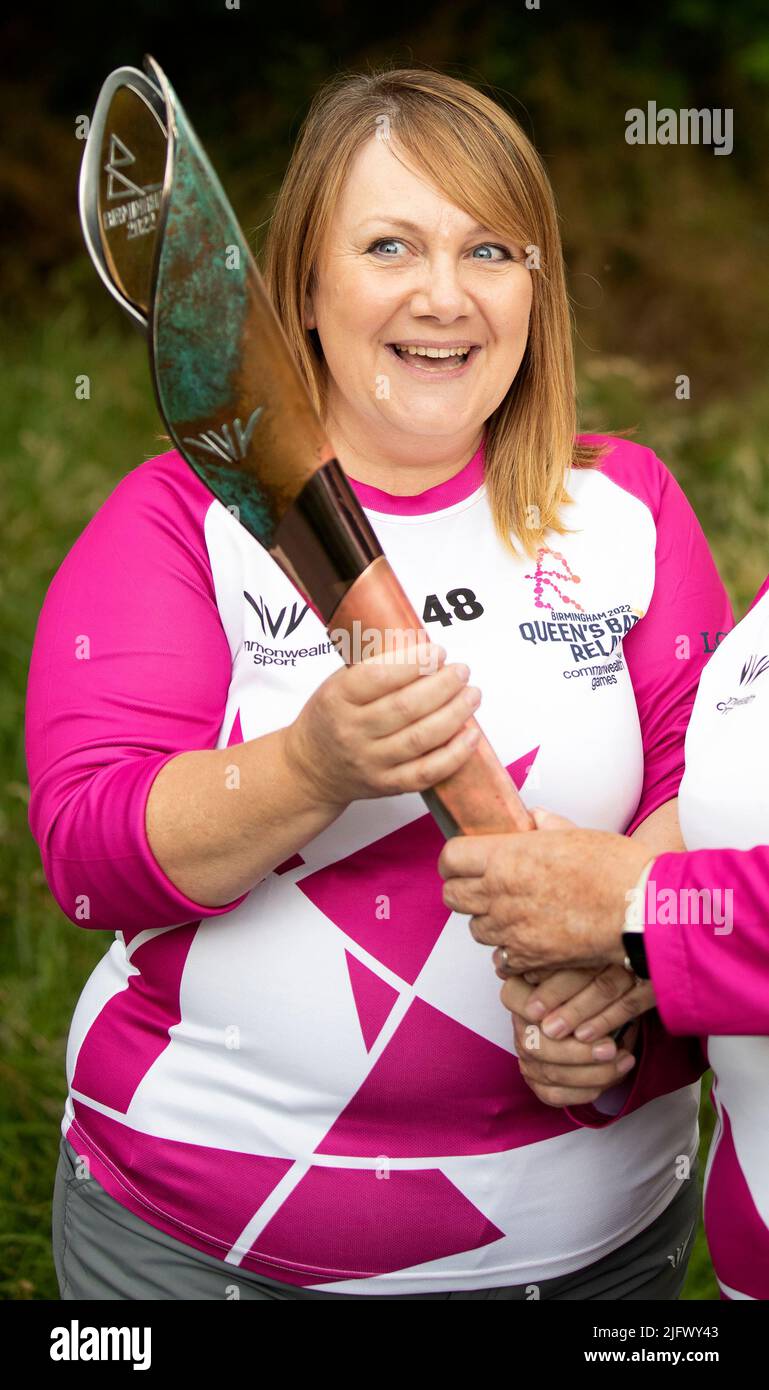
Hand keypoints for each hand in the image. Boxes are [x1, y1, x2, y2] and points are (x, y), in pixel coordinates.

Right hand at [285, 643, 481, 807]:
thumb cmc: (331, 717)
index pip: (379, 677)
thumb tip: (423, 648)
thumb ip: (375, 666)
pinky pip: (426, 773)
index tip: (437, 652)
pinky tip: (471, 734)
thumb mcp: (338, 683)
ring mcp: (371, 761)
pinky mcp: (387, 785)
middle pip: (406, 707)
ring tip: (472, 695)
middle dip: (443, 685)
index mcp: (338, 698)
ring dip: (454, 714)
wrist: (311, 768)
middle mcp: (353, 731)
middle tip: (462, 670)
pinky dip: (454, 754)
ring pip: (420, 738)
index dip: (415, 663)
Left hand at [437, 808, 652, 971]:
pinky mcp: (529, 957)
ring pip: (475, 929)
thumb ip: (545, 825)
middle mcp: (500, 893)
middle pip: (452, 896)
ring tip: (509, 913)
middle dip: (461, 890)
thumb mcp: (574, 833)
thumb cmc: (614, 868)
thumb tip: (534, 818)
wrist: (640, 909)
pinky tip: (527, 939)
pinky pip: (501, 958)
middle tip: (479, 887)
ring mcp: (512, 929)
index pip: (450, 858)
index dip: (454, 859)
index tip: (462, 861)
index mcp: (506, 856)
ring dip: (487, 921)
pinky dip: (509, 951)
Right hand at [498, 967, 647, 1106]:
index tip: (570, 1016)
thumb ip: (582, 970)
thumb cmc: (591, 986)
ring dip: (591, 1072)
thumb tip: (595, 967)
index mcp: (519, 992)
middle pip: (535, 1045)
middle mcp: (518, 1026)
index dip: (541, 1008)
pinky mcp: (536, 1080)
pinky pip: (553, 1095)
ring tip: (624, 1060)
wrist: (599, 1014)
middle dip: (577, 1051)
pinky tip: (610, 1079)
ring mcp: (525, 1056)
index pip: (514, 999)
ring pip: (549, 1073)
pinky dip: (583, 1091)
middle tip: (611, 1047)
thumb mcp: (585, 971)